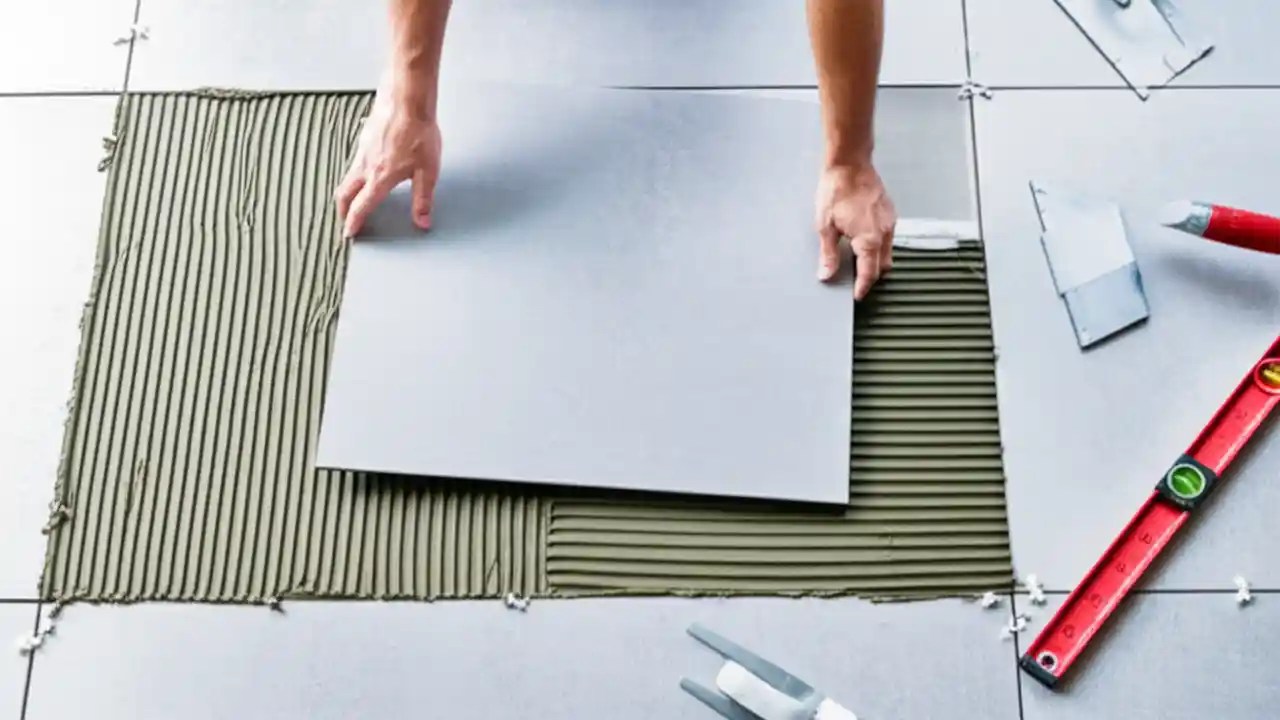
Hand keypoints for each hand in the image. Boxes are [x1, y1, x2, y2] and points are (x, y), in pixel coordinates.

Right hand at [334, 78, 442, 237]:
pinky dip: (353, 173)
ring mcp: (361, 150)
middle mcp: (365, 166)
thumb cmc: (419, 132)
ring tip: (354, 198)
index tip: (349, 234)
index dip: (354, 223)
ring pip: (347, 176)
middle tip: (346, 220)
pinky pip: (353, 160)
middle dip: (343, 210)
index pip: (361, 207)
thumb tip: (422, 222)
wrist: (407, 99)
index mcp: (379, 178)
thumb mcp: (427, 171)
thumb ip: (423, 199)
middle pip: (345, 193)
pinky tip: (364, 170)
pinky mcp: (363, 137)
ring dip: (347, 191)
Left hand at [814, 163, 896, 299]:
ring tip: (858, 263)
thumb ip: (828, 254)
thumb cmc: (837, 190)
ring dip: (876, 261)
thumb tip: (826, 274)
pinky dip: (879, 246)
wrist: (849, 164)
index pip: (869, 273)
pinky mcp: (890, 213)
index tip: (857, 296)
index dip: (862, 287)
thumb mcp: (826, 226)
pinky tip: (864, 242)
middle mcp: (884, 232)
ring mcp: (890, 222)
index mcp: (869, 239)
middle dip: (870, 277)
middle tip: (855, 282)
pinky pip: (888, 238)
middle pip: (882, 266)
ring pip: (888, 252)